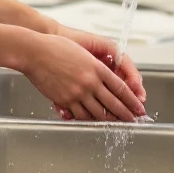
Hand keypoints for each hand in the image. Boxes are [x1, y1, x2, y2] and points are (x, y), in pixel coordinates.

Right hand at [19, 31, 146, 121]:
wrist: (34, 52)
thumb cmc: (55, 48)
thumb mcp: (82, 54)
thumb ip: (95, 68)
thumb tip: (106, 80)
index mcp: (97, 68)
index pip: (121, 88)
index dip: (132, 100)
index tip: (139, 107)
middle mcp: (90, 82)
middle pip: (114, 103)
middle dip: (126, 114)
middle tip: (134, 120)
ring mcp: (78, 92)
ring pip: (99, 113)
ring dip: (110, 120)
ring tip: (116, 124)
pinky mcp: (65, 100)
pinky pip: (81, 115)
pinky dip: (89, 120)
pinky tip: (93, 122)